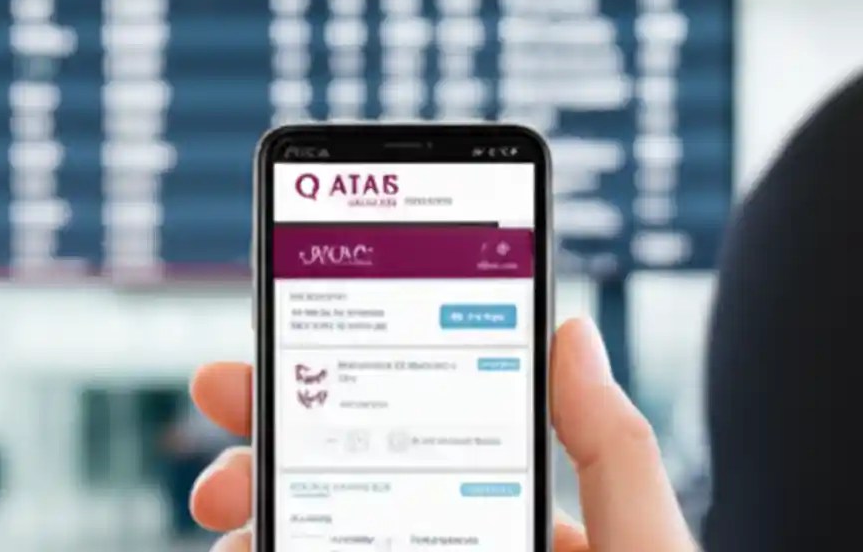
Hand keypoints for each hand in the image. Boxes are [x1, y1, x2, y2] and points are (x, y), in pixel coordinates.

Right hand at [188, 316, 695, 550]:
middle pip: (344, 506)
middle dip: (270, 476)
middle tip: (218, 470)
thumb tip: (567, 332)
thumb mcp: (643, 549)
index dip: (338, 408)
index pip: (413, 453)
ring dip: (261, 540)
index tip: (272, 376)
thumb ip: (609, 448)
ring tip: (234, 538)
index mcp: (512, 535)